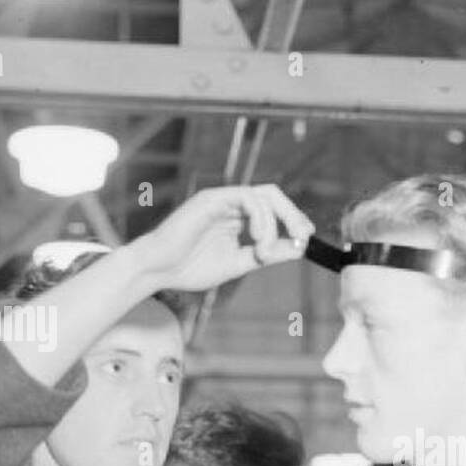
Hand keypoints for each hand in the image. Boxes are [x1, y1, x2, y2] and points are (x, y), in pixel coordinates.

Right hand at [135, 184, 313, 292]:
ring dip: (274, 225)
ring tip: (263, 252)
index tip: (306, 239)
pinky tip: (257, 238)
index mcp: (238, 218)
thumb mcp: (239, 263)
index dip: (294, 220)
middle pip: (273, 196)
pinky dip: (260, 217)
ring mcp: (222, 200)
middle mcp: (232, 205)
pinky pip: (247, 197)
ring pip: (263, 196)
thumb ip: (267, 255)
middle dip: (294, 215)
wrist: (159, 270)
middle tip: (303, 237)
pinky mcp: (212, 199)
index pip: (274, 209)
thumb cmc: (191, 267)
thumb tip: (298, 249)